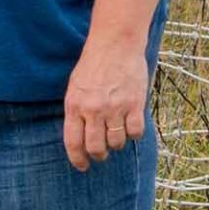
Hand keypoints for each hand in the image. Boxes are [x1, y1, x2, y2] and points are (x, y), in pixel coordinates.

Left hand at [62, 35, 149, 172]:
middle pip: (96, 148)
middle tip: (102, 154)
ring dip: (117, 144)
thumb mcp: (75, 87)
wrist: (115, 44)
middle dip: (99, 155)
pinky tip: (131, 125)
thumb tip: (79, 139)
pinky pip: (135, 132)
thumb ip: (76, 111)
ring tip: (116, 134)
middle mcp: (93, 109)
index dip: (78, 159)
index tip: (83, 166)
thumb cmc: (93, 64)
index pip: (73, 143)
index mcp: (75, 106)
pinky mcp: (134, 104)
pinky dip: (133, 133)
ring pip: (116, 143)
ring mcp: (115, 108)